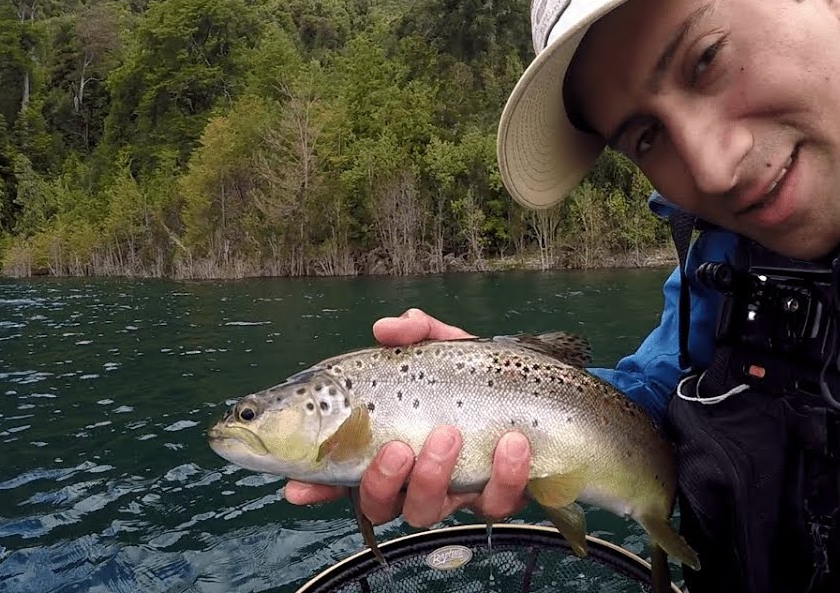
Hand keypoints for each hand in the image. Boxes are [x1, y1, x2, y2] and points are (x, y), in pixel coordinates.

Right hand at [283, 308, 531, 527]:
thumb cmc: (479, 375)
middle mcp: (414, 477)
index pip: (343, 472)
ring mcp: (454, 491)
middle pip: (380, 504)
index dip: (315, 486)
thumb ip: (418, 333)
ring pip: (427, 510)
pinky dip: (504, 474)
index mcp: (390, 443)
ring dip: (434, 477)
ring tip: (450, 436)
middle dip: (382, 481)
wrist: (543, 393)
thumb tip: (388, 328)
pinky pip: (495, 502)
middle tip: (401, 448)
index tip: (296, 487)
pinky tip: (513, 443)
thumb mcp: (447, 346)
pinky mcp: (497, 497)